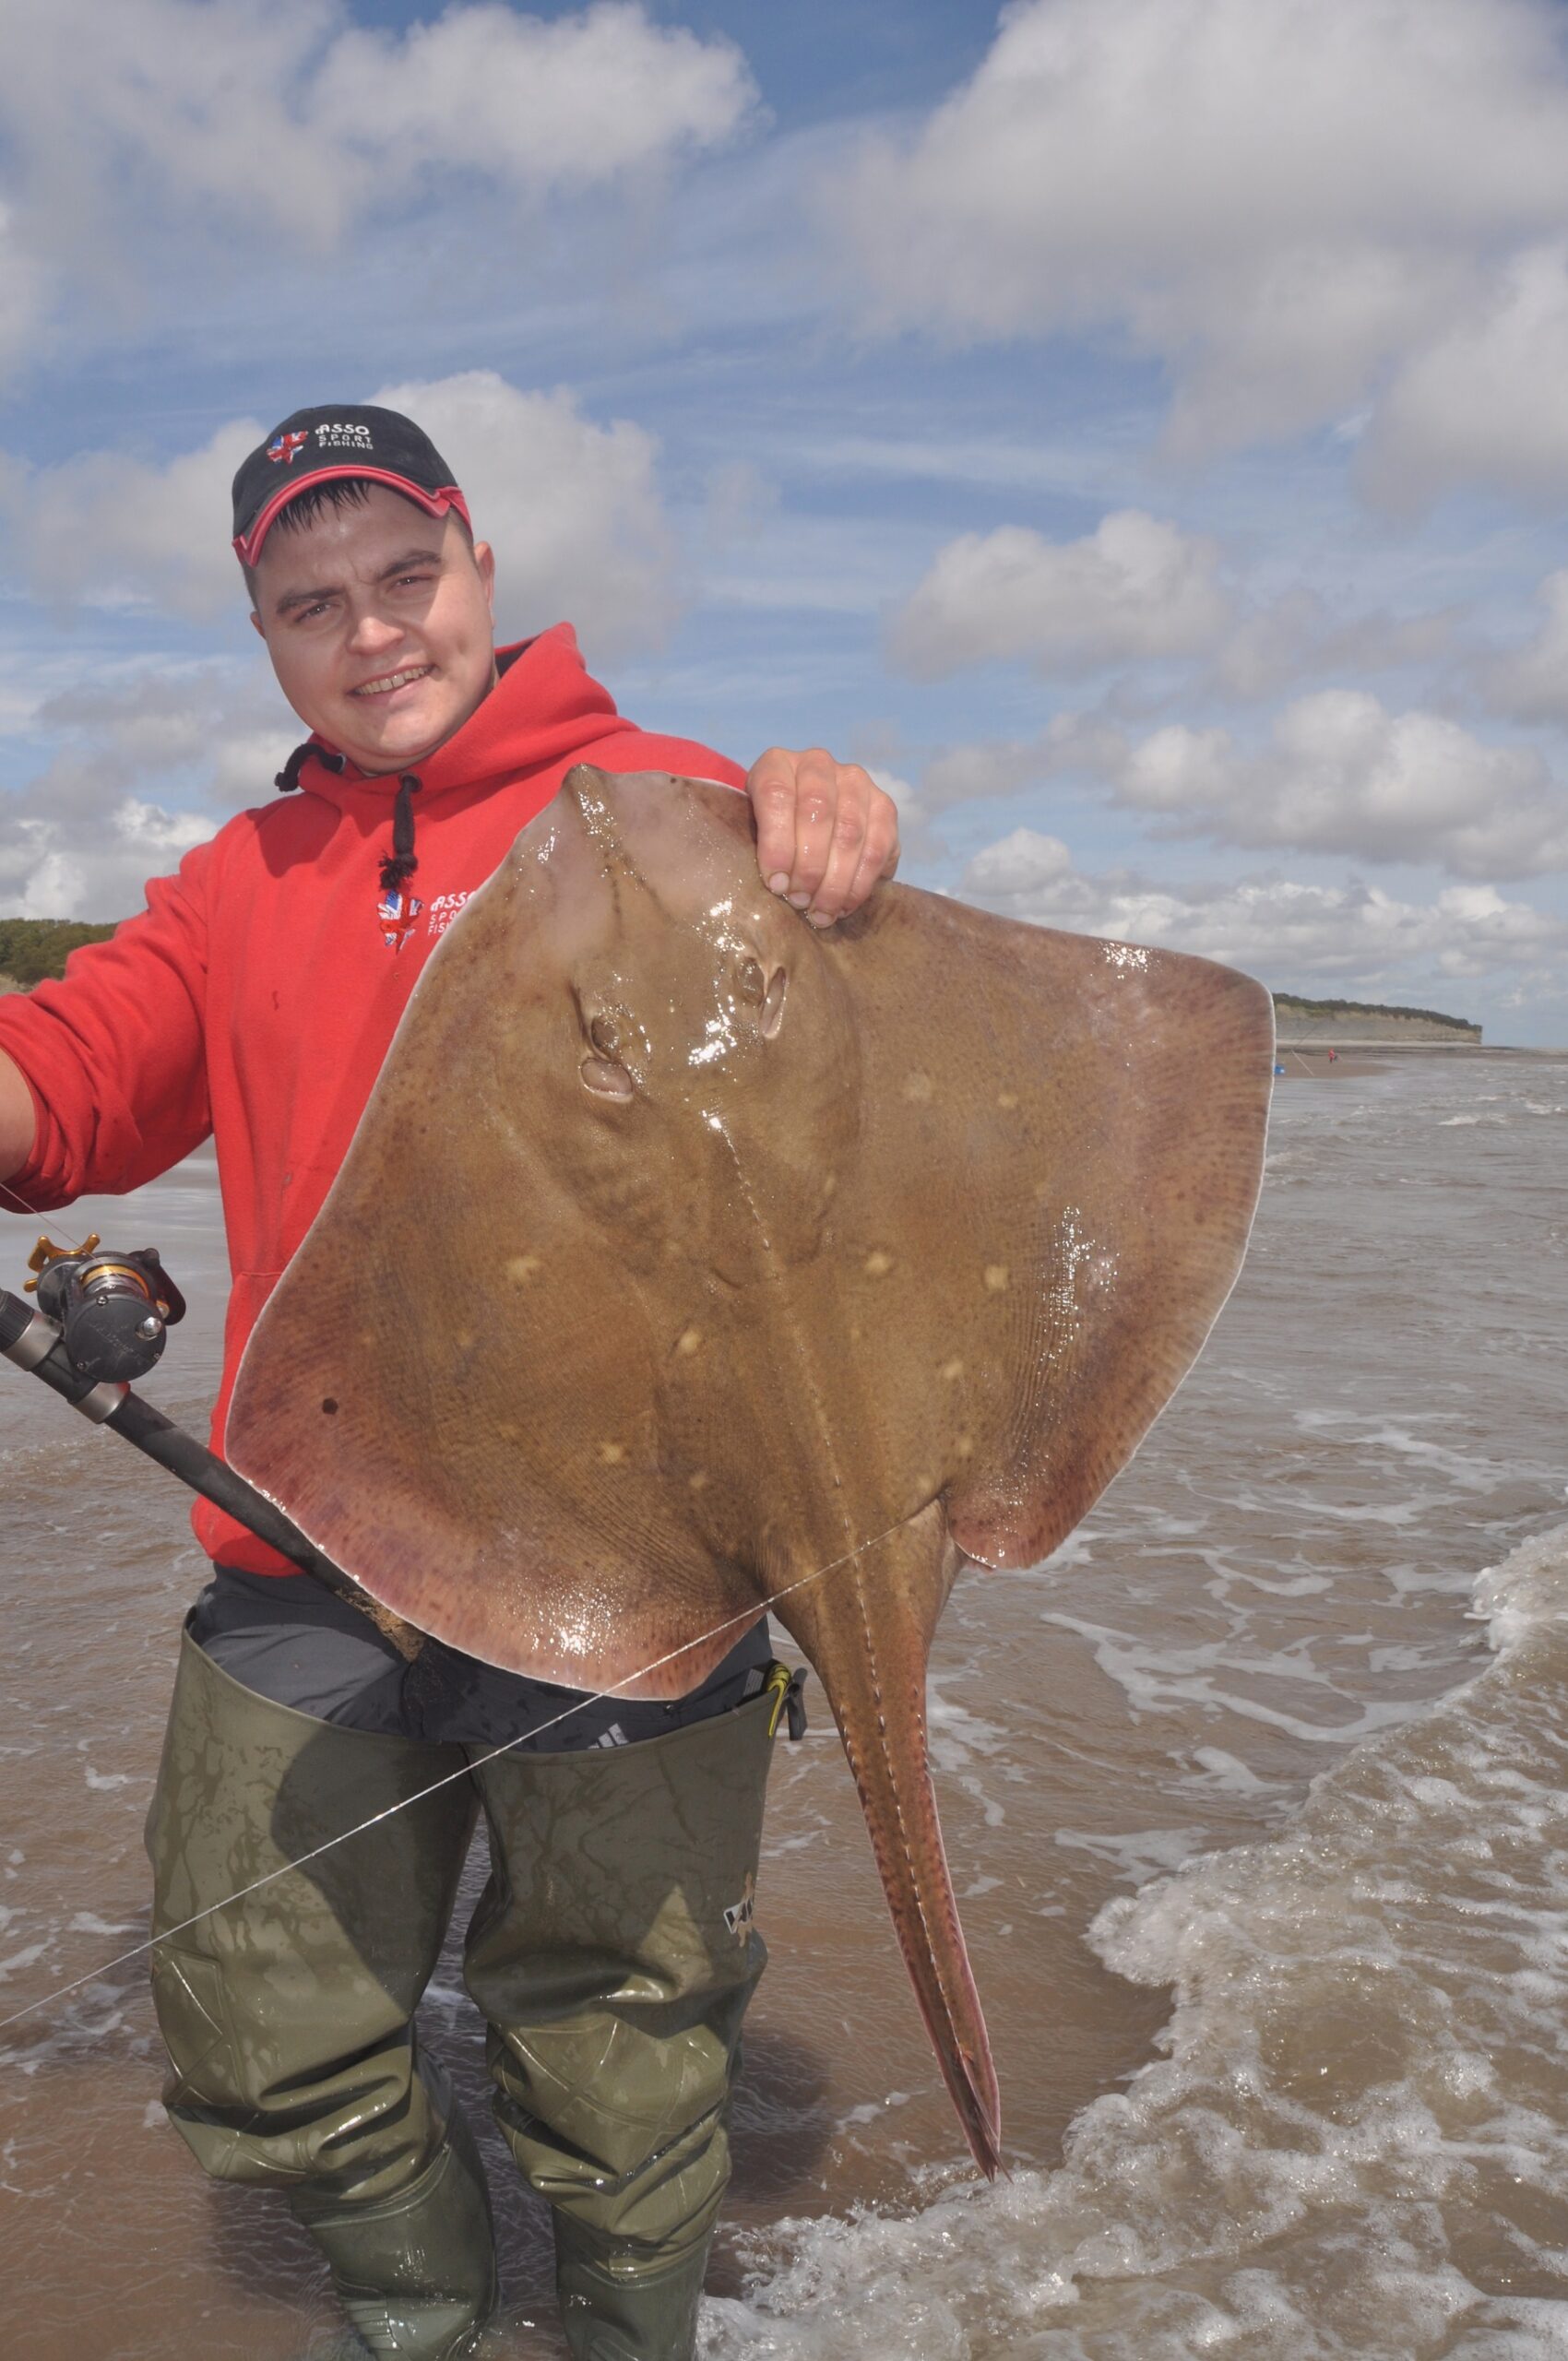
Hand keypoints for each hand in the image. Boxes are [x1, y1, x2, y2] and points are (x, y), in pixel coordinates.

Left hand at [746, 747, 899, 926]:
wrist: (804, 824)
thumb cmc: (771, 834)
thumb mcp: (752, 832)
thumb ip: (759, 849)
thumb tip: (778, 886)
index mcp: (777, 764)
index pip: (776, 795)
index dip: (777, 844)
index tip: (776, 884)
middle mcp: (818, 765)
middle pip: (817, 812)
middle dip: (809, 866)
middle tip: (800, 902)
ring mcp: (855, 782)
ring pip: (850, 832)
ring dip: (836, 881)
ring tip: (821, 912)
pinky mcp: (883, 806)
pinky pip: (879, 847)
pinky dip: (861, 882)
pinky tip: (845, 905)